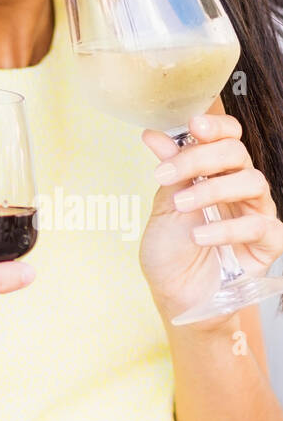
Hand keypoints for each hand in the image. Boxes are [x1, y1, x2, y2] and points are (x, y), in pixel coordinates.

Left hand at [140, 112, 282, 322]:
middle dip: (202, 158)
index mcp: (215, 172)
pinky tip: (200, 235)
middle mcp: (238, 188)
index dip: (217, 126)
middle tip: (168, 174)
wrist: (176, 295)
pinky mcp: (267, 244)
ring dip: (213, 190)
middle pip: (238, 154)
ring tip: (182, 206)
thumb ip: (169, 170)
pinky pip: (260, 225)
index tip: (193, 125)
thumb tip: (153, 134)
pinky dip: (228, 228)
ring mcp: (256, 214)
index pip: (228, 137)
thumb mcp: (164, 205)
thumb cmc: (171, 249)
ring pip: (253, 183)